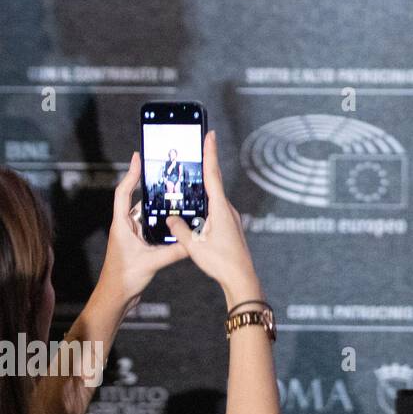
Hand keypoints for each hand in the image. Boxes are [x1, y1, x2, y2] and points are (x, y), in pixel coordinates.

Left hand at [100, 150, 189, 303]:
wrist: (115, 297)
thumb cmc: (124, 279)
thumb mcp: (152, 262)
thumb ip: (175, 251)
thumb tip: (194, 242)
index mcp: (122, 225)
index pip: (124, 193)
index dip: (131, 174)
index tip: (138, 158)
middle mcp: (125, 226)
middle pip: (137, 199)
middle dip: (150, 185)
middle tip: (166, 172)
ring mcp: (132, 234)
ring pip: (146, 213)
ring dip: (158, 204)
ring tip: (175, 193)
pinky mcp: (139, 243)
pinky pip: (151, 226)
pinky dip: (162, 220)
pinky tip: (175, 220)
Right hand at [165, 130, 259, 300]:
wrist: (241, 278)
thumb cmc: (221, 263)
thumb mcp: (194, 246)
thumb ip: (180, 230)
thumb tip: (170, 218)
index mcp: (220, 209)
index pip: (212, 175)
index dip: (210, 153)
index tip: (209, 135)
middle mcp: (228, 209)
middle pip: (213, 181)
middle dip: (205, 163)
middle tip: (198, 144)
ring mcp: (230, 217)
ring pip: (214, 196)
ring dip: (205, 183)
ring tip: (192, 170)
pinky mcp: (230, 225)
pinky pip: (215, 207)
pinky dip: (206, 200)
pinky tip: (197, 203)